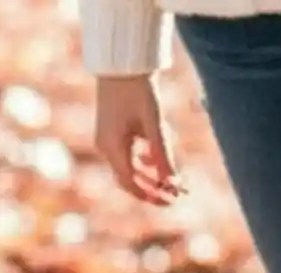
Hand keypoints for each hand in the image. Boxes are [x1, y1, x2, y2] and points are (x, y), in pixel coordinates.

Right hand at [95, 75, 183, 205]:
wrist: (122, 63)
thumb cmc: (139, 90)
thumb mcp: (155, 123)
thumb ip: (162, 154)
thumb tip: (173, 182)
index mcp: (112, 147)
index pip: (131, 183)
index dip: (151, 195)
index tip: (171, 200)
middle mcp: (105, 146)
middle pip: (129, 179)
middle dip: (152, 188)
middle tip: (175, 196)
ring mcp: (106, 139)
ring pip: (129, 168)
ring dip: (149, 174)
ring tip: (172, 178)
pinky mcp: (111, 132)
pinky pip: (127, 155)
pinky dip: (142, 159)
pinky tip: (156, 155)